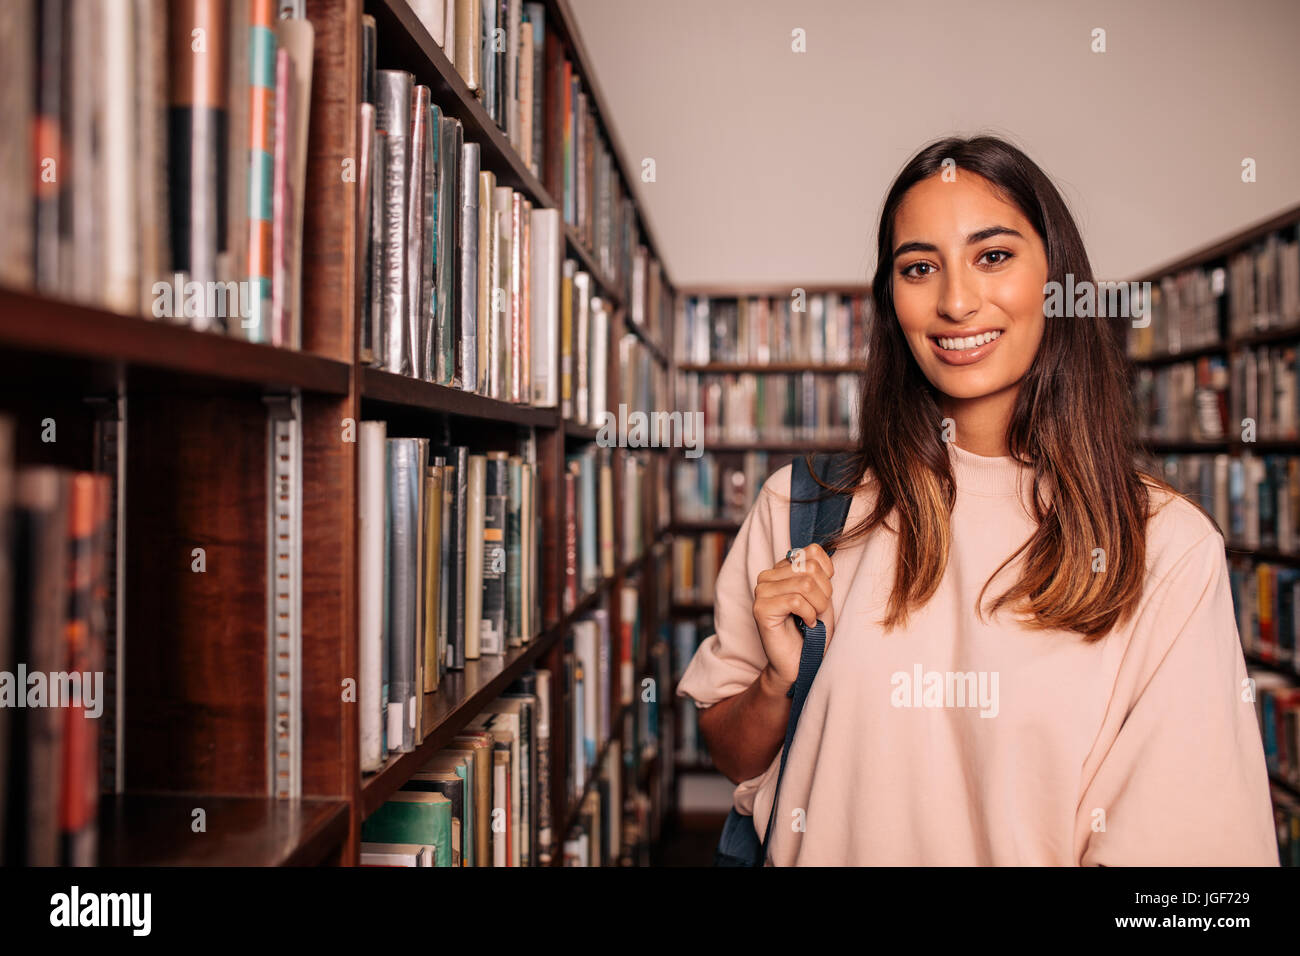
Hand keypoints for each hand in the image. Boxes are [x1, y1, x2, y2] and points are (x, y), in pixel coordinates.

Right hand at [752, 543, 834, 691]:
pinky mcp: (760, 609)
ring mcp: (761, 591)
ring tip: (812, 619)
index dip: (827, 575)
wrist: (804, 662)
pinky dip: (809, 615)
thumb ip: (816, 570)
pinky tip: (805, 624)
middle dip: (824, 593)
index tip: (823, 595)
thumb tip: (814, 552)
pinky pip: (796, 601)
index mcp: (781, 568)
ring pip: (804, 583)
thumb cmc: (814, 629)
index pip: (812, 551)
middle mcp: (767, 576)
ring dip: (818, 606)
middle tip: (818, 611)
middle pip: (810, 568)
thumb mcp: (822, 593)